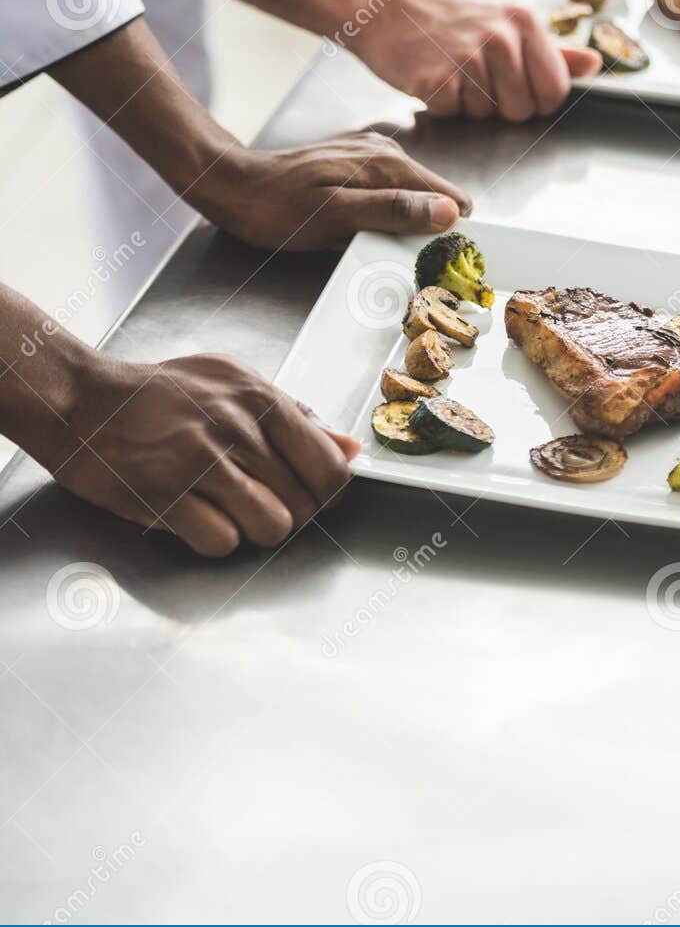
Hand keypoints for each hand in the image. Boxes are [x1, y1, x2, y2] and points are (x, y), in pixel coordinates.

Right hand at [47, 352, 359, 556]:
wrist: (83, 399)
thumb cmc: (160, 394)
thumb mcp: (234, 384)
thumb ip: (296, 416)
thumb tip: (349, 447)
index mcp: (260, 399)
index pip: (330, 465)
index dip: (326, 491)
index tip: (309, 492)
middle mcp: (236, 428)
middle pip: (304, 504)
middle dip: (288, 512)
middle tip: (259, 500)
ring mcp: (200, 462)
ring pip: (271, 527)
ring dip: (254, 529)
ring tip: (229, 510)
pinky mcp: (165, 494)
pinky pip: (222, 542)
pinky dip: (214, 539)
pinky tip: (196, 515)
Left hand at [193, 131, 469, 250]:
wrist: (231, 186)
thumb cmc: (276, 208)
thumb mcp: (335, 216)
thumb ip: (393, 210)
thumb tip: (448, 212)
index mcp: (386, 164)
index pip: (448, 197)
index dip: (452, 231)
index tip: (445, 262)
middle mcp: (384, 153)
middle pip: (432, 198)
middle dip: (428, 231)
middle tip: (402, 262)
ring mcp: (368, 157)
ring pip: (410, 198)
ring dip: (404, 226)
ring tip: (378, 251)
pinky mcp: (353, 165)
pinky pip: (386, 194)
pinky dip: (384, 216)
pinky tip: (363, 234)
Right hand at [356, 0, 600, 120]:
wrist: (383, 3)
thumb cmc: (445, 12)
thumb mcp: (503, 15)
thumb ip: (551, 47)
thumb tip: (596, 64)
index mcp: (523, 20)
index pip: (554, 89)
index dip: (537, 100)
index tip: (517, 89)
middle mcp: (500, 37)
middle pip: (521, 110)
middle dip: (499, 106)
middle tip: (474, 76)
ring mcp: (466, 57)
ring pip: (485, 116)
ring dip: (466, 104)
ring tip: (450, 69)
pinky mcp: (435, 78)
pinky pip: (452, 115)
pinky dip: (440, 105)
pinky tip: (430, 75)